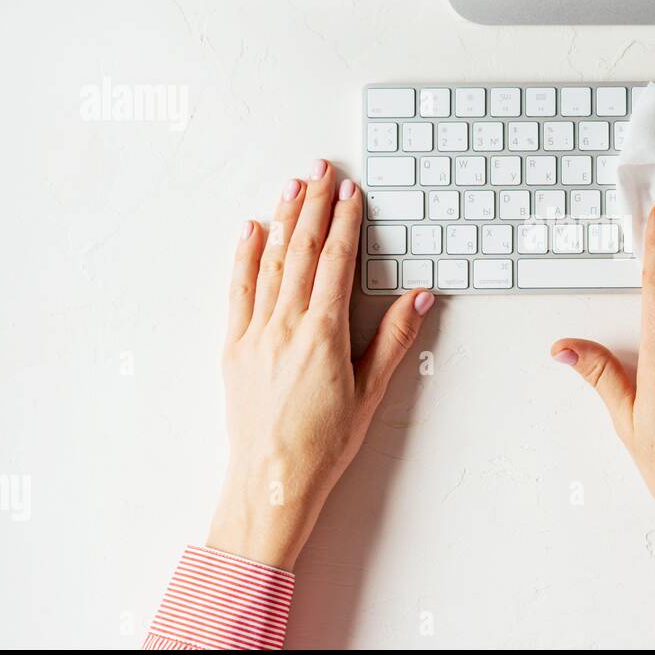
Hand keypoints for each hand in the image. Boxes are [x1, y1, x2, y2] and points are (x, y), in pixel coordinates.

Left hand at [207, 159, 434, 569]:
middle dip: (314, 206)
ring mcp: (255, 333)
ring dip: (283, 220)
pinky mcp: (234, 347)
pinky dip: (244, 256)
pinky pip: (238, 290)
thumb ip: (394, 340)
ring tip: (292, 187)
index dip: (345, 223)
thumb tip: (420, 299)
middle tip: (322, 171)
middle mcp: (285, 325)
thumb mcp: (370, 393)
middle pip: (303, 251)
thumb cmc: (323, 446)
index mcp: (323, 334)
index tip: (352, 194)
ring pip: (270, 262)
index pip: (337, 262)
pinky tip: (250, 231)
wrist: (271, 483)